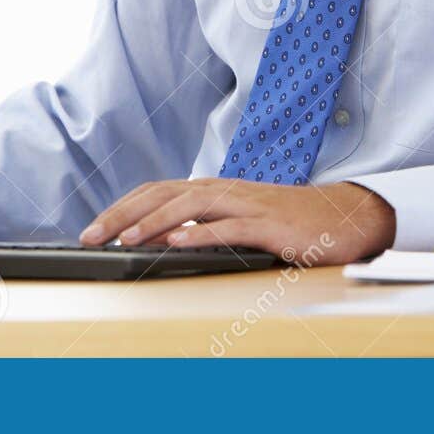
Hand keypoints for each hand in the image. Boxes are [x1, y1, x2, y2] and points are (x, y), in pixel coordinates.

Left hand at [78, 178, 395, 264]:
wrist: (343, 218)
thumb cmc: (289, 223)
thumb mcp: (240, 222)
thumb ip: (204, 226)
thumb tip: (161, 240)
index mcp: (215, 190)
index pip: (156, 191)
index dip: (122, 207)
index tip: (93, 229)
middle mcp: (225, 190)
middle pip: (163, 193)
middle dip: (122, 214)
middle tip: (90, 235)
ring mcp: (247, 204)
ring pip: (191, 205)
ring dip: (153, 221)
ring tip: (125, 239)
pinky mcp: (268, 224)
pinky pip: (228, 227)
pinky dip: (199, 233)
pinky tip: (176, 243)